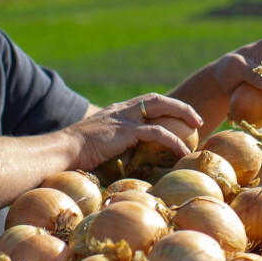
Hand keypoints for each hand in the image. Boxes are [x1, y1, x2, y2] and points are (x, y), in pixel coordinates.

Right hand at [65, 93, 202, 170]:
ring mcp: (124, 118)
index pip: (145, 101)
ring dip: (183, 115)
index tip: (179, 115)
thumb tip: (121, 161)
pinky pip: (157, 133)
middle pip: (157, 99)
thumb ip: (110, 145)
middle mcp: (121, 110)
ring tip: (197, 127)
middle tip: (196, 118)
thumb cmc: (75, 154)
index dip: (164, 106)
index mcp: (116, 111)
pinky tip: (183, 150)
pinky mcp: (127, 131)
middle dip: (179, 106)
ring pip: (161, 109)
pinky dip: (173, 140)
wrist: (63, 150)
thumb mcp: (96, 144)